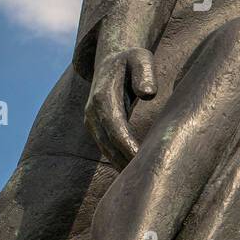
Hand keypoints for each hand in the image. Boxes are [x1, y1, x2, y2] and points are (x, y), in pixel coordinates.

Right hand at [85, 47, 156, 168]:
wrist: (113, 58)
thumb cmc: (133, 59)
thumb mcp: (141, 59)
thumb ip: (145, 74)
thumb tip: (148, 93)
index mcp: (103, 97)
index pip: (115, 127)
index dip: (127, 145)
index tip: (141, 160)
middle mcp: (92, 112)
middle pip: (108, 144)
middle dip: (125, 161)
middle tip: (147, 179)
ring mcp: (92, 121)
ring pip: (106, 149)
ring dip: (121, 165)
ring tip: (142, 181)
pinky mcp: (97, 127)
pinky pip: (107, 148)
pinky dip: (119, 160)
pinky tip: (134, 173)